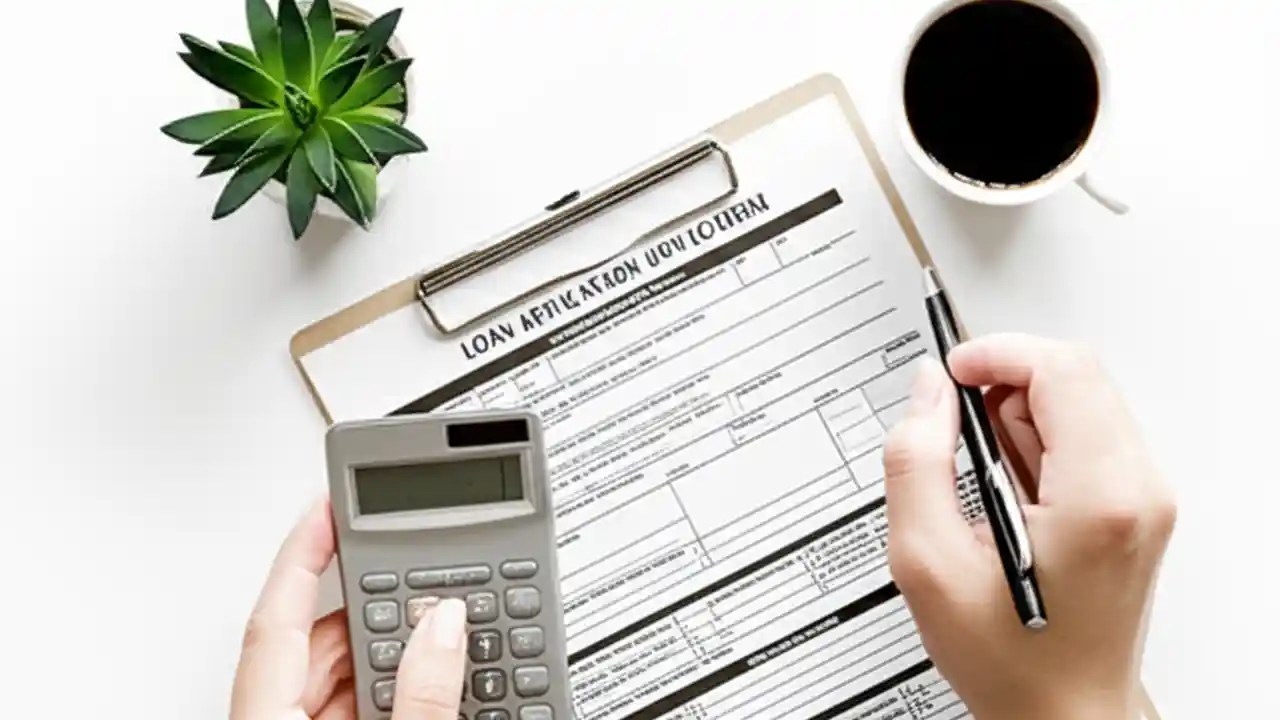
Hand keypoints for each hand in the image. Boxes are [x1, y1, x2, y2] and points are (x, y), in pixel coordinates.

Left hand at [230, 497, 468, 719]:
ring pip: (339, 679)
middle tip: (426, 587)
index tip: (326, 506)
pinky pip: (352, 709)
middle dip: (378, 612)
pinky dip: (394, 693)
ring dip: (394, 659)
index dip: (303, 552)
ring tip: (448, 644)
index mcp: (268, 719)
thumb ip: (422, 696)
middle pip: (318, 644)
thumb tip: (446, 626)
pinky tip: (437, 691)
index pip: (277, 616)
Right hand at [883, 334, 1176, 719]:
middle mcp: (1137, 491)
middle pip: (1076, 376)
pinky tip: (1005, 493)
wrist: (1062, 713)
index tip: (953, 373)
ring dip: (1019, 417)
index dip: (996, 355)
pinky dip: (1038, 444)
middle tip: (957, 430)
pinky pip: (1087, 438)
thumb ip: (916, 460)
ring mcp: (1144, 499)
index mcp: (1098, 497)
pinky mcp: (1135, 508)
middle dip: (1005, 384)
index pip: (1061, 369)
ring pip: (1081, 402)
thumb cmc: (1010, 660)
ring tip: (979, 480)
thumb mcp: (927, 560)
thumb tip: (927, 394)